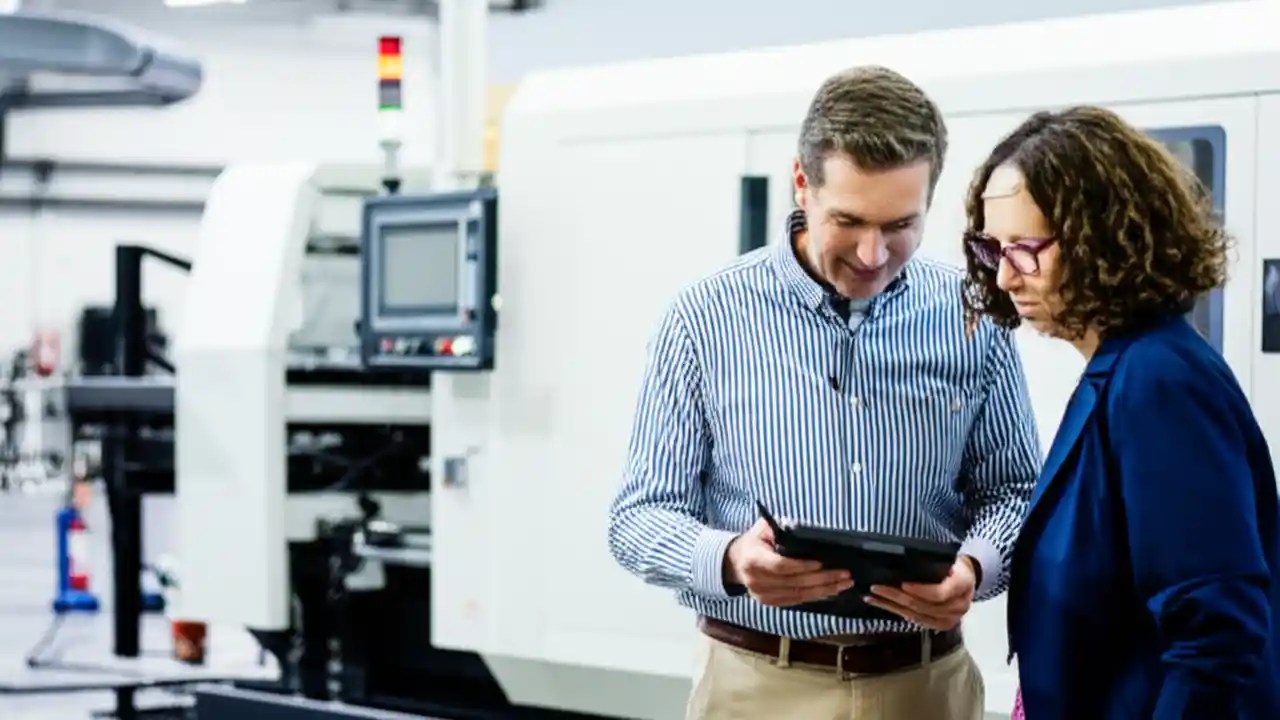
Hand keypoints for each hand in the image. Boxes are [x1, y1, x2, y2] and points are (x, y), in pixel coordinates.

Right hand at [723, 518, 852, 605]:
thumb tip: (810, 532)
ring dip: (824, 590)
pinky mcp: (770, 602)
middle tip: (844, 573)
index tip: (822, 562)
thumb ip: (783, 529)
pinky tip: (831, 590)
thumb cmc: (756, 540)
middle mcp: (756, 581)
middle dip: (823, 579)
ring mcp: (762, 595)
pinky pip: (796, 601)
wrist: (737, 560)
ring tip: (844, 583)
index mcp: (753, 560)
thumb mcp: (764, 528)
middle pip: (795, 583)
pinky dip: (815, 596)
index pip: (781, 566)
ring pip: (798, 595)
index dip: (803, 566)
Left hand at [864, 556, 976, 630]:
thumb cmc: (954, 565)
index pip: (939, 593)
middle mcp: (959, 606)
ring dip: (892, 606)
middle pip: (924, 606)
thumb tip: (903, 559)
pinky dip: (897, 612)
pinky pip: (916, 621)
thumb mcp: (950, 558)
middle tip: (876, 588)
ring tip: (872, 597)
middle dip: (897, 597)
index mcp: (962, 585)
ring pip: (917, 616)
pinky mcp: (940, 625)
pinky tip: (882, 605)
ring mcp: (950, 619)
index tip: (901, 583)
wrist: (968, 578)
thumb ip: (933, 564)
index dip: (919, 590)